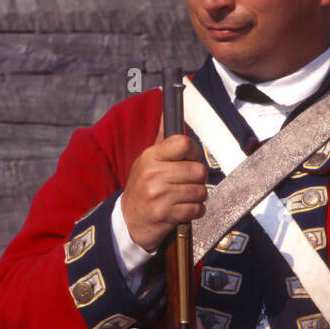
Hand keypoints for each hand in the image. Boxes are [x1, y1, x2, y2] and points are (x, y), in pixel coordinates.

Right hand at [121, 118, 208, 251]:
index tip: (191, 158)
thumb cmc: (143, 187)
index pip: (183, 143)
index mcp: (151, 156)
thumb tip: (165, 109)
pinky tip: (184, 208)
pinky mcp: (165, 214)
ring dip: (198, 196)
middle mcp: (154, 174)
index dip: (194, 151)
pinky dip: (196, 211)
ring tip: (185, 196)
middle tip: (188, 182)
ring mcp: (159, 195)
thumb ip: (163, 139)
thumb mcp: (148, 160)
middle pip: (198, 170)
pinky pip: (197, 209)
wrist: (129, 219)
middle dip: (198, 179)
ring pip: (200, 191)